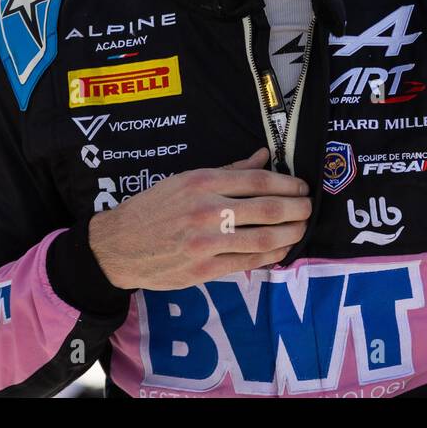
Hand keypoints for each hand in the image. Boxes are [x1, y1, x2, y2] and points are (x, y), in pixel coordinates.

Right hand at [88, 148, 310, 290]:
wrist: (118, 245)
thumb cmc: (153, 208)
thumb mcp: (185, 179)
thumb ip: (228, 170)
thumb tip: (264, 157)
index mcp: (202, 182)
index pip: (258, 181)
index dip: (288, 184)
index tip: (302, 188)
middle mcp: (206, 211)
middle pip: (268, 209)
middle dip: (297, 210)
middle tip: (308, 209)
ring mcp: (205, 243)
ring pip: (263, 239)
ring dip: (290, 234)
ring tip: (300, 229)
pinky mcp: (203, 270)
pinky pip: (247, 263)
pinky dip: (269, 256)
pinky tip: (280, 250)